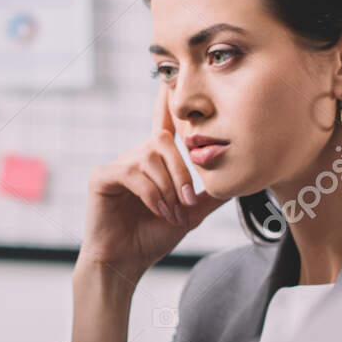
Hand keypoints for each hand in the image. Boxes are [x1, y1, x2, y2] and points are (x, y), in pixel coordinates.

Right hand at [79, 82, 222, 282]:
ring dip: (168, 188)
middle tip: (188, 201)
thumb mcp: (190, 213)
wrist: (127, 263)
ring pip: (150, 158)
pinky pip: (132, 173)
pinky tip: (157, 209)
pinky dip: (150, 193)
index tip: (170, 78)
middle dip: (182, 171)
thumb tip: (239, 178)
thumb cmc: (152, 238)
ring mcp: (116, 165)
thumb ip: (210, 194)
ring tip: (171, 212)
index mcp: (154, 162)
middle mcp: (134, 157)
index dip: (166, 101)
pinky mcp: (102, 177)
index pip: (163, 125)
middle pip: (163, 141)